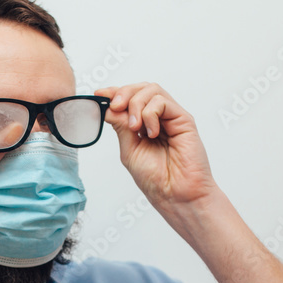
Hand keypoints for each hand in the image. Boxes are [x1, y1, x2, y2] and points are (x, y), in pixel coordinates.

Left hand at [95, 83, 217, 212]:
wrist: (174, 194)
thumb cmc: (155, 178)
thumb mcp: (129, 149)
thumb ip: (120, 126)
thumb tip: (108, 106)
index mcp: (143, 125)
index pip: (129, 99)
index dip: (114, 92)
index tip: (99, 94)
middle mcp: (158, 118)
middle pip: (141, 88)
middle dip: (124, 93)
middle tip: (115, 107)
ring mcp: (171, 117)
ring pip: (151, 90)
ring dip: (136, 104)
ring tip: (134, 126)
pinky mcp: (183, 119)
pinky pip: (163, 102)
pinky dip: (151, 114)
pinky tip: (151, 133)